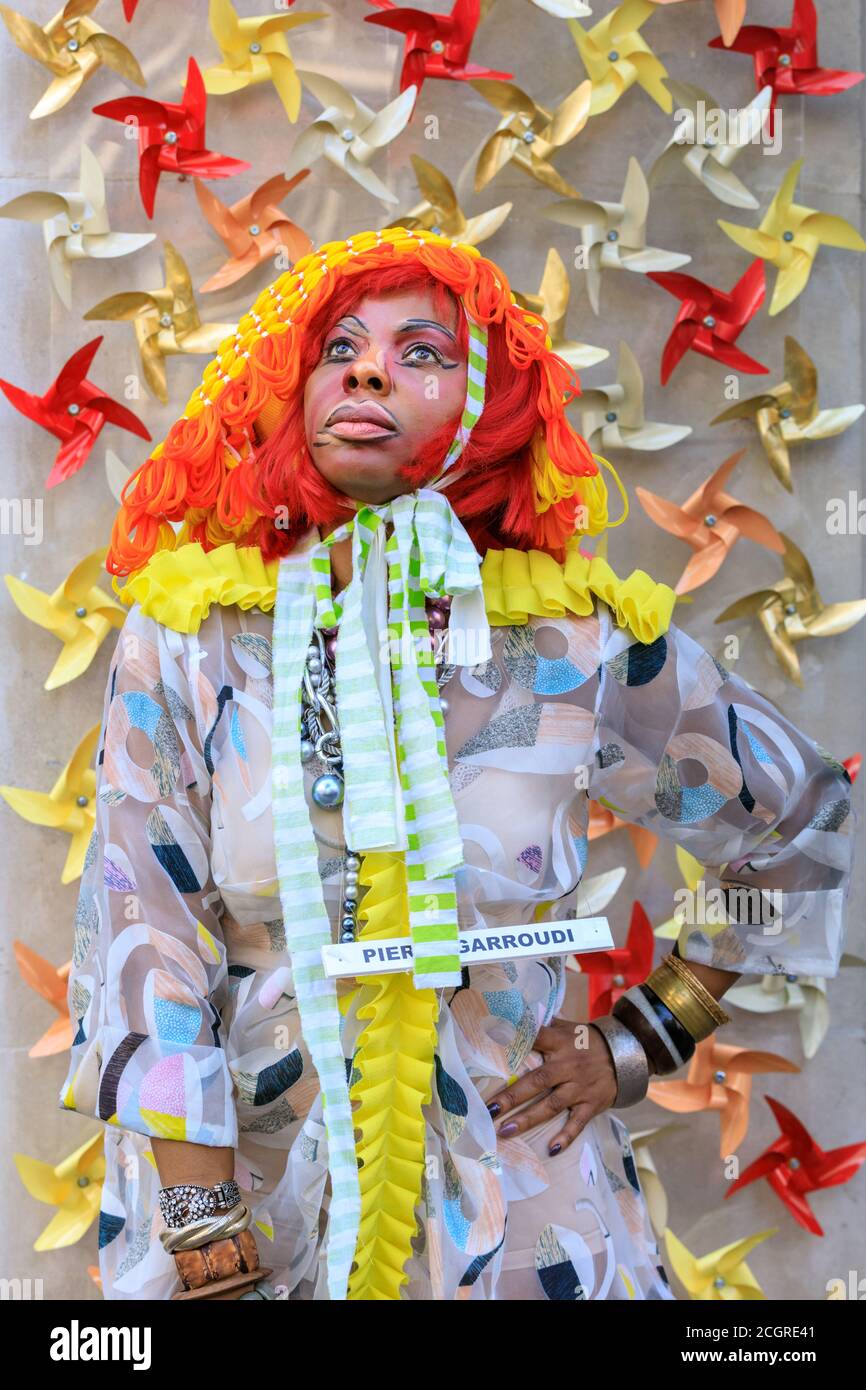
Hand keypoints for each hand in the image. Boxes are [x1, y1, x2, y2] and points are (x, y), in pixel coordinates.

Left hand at [485, 1017, 618, 1156]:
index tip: (494, 1043)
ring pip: (551, 1105)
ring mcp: (579, 1087)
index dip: (517, 1040)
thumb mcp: (567, 1028)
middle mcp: (568, 1066)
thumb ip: (544, 1026)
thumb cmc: (586, 1042)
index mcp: (560, 1043)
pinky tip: (551, 1149)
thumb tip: (511, 1019)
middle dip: (512, 1096)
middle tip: (490, 1110)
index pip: (536, 1038)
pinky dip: (566, 1137)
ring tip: (505, 1131)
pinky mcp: (591, 1104)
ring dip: (528, 1119)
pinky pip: (577, 1123)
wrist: (625, 1055)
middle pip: (537, 1081)